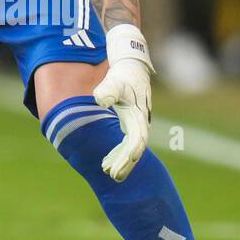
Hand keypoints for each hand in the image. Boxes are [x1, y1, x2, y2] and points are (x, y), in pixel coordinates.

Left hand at [93, 24, 153, 181]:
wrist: (132, 64)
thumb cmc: (124, 73)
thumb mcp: (115, 80)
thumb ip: (108, 91)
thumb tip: (99, 100)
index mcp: (138, 115)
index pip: (135, 142)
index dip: (126, 157)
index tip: (113, 168)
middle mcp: (140, 122)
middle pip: (135, 149)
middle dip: (124, 163)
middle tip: (111, 175)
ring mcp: (137, 123)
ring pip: (131, 148)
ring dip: (121, 160)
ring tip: (107, 170)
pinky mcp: (132, 122)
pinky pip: (127, 142)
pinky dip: (119, 152)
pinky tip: (107, 160)